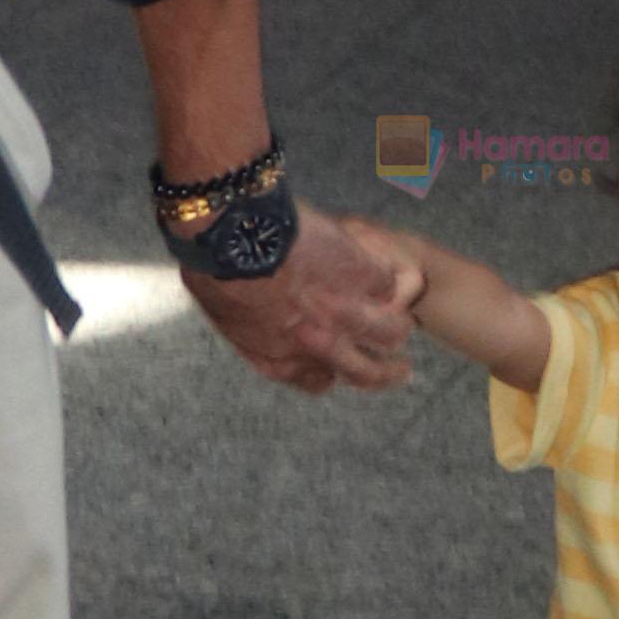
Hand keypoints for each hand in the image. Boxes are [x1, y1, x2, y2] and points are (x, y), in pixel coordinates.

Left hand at [185, 209, 422, 393]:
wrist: (237, 236)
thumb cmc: (218, 268)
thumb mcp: (226, 315)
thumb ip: (252, 329)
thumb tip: (256, 322)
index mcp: (280, 357)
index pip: (318, 382)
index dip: (329, 374)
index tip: (334, 368)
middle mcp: (319, 344)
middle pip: (370, 374)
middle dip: (389, 374)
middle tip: (401, 369)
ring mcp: (347, 312)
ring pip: (393, 332)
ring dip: (397, 326)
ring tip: (401, 319)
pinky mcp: (364, 276)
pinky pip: (392, 283)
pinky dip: (387, 276)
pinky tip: (379, 267)